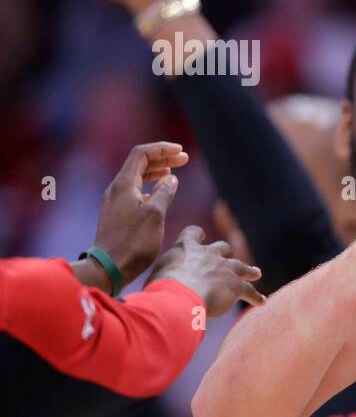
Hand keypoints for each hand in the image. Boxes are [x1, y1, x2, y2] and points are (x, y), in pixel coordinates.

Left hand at [93, 141, 188, 286]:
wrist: (110, 267)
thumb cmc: (133, 242)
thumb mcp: (155, 215)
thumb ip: (164, 193)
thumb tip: (171, 179)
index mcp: (124, 185)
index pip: (141, 154)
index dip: (162, 149)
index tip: (180, 151)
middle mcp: (117, 189)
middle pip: (140, 164)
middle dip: (162, 159)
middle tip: (184, 159)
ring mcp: (116, 201)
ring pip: (138, 177)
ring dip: (157, 172)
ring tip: (175, 173)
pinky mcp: (118, 213)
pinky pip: (135, 191)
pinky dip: (151, 186)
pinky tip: (161, 192)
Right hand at [146, 225, 265, 319]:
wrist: (180, 297)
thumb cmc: (161, 289)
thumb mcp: (156, 276)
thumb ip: (164, 275)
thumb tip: (158, 287)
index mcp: (185, 248)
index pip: (192, 233)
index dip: (196, 234)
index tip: (201, 236)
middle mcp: (208, 254)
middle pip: (222, 248)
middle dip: (226, 254)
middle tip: (229, 260)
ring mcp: (225, 269)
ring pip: (241, 267)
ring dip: (249, 271)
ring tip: (256, 273)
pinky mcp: (236, 285)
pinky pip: (249, 291)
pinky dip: (255, 296)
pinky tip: (261, 301)